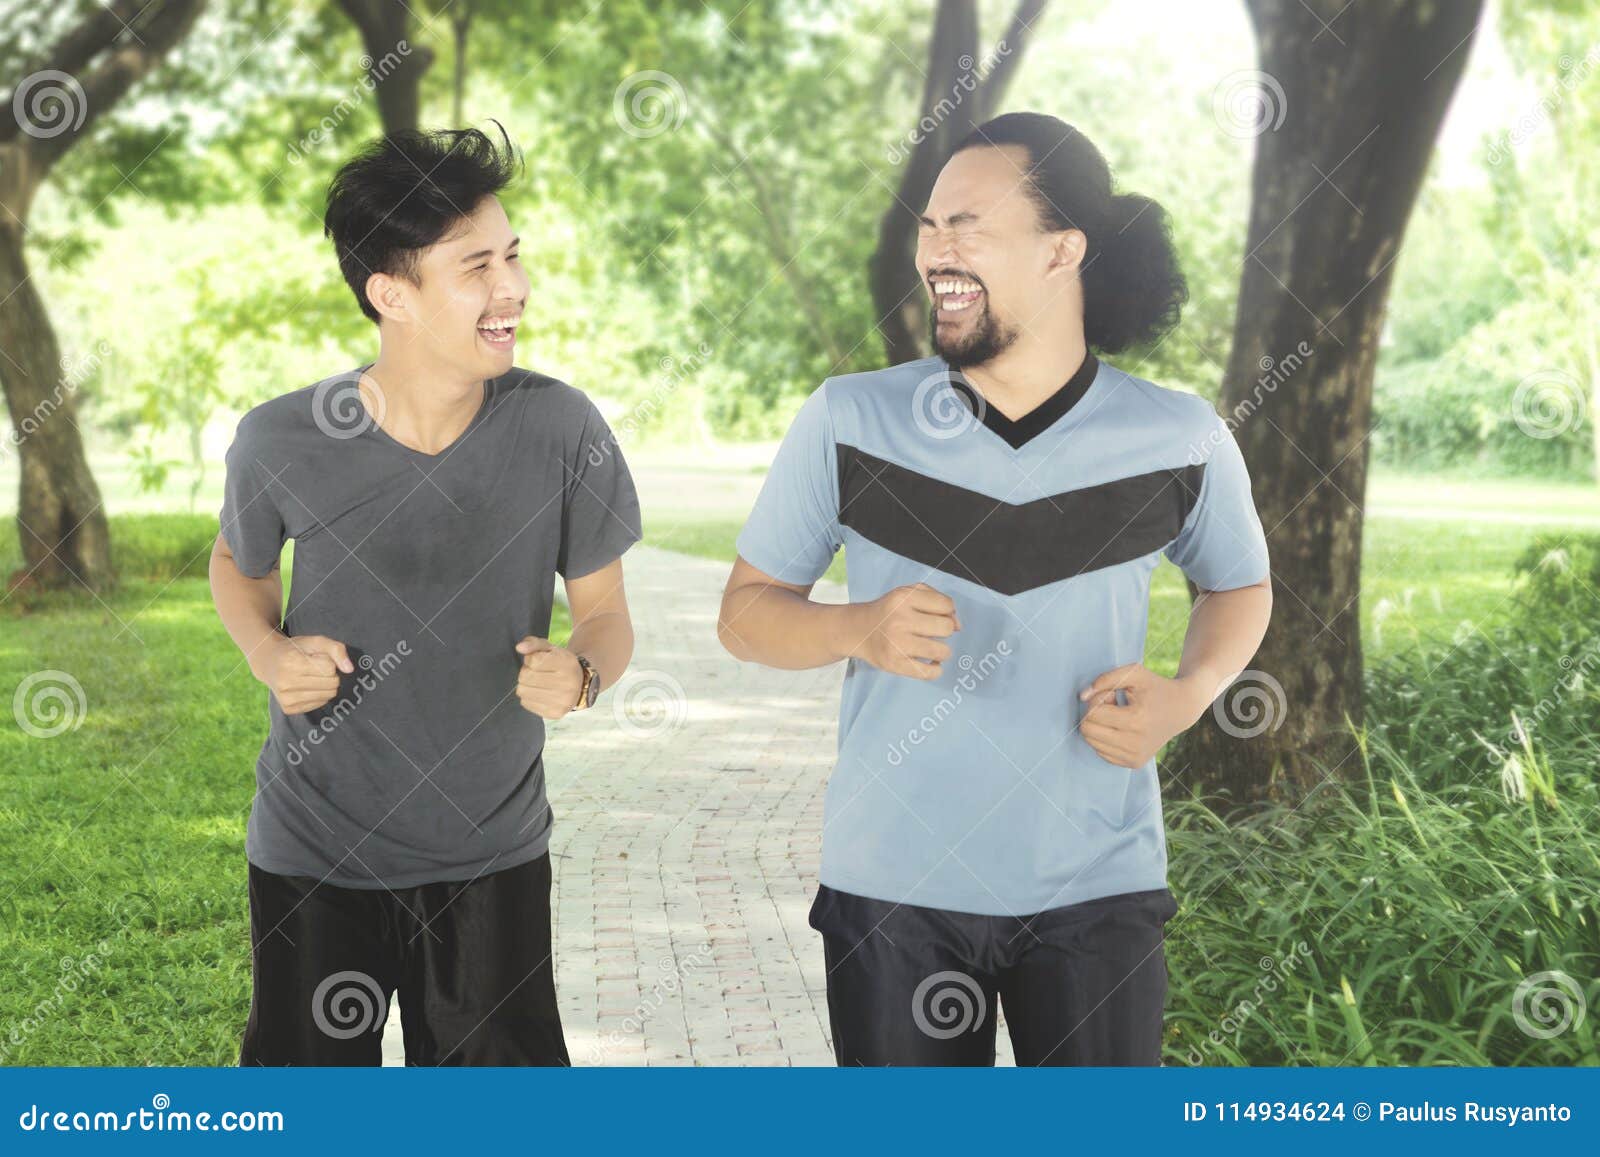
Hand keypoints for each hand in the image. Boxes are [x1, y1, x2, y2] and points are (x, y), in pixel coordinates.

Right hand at [257, 634, 353, 714]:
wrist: (268, 662)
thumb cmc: (296, 649)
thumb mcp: (315, 641)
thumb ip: (336, 649)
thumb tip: (350, 669)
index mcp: (292, 662)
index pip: (330, 668)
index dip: (327, 661)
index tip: (314, 658)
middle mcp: (286, 682)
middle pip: (332, 683)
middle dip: (330, 674)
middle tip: (314, 668)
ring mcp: (286, 698)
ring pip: (328, 695)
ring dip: (326, 685)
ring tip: (310, 676)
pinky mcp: (288, 709)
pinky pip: (320, 704)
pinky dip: (319, 695)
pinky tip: (306, 686)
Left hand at [514, 636, 583, 718]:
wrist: (580, 685)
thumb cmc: (562, 665)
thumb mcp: (551, 649)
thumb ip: (534, 644)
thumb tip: (519, 647)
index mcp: (567, 664)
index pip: (534, 660)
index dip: (530, 659)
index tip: (538, 660)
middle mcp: (567, 684)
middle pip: (526, 676)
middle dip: (527, 672)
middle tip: (537, 673)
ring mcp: (561, 701)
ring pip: (523, 691)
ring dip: (526, 685)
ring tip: (537, 683)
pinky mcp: (554, 713)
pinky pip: (526, 703)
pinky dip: (529, 697)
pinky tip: (540, 693)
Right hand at [841, 583, 960, 680]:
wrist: (858, 630)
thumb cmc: (889, 611)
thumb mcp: (907, 593)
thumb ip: (936, 600)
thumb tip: (958, 624)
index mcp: (904, 598)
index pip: (946, 605)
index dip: (948, 612)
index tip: (939, 617)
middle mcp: (900, 619)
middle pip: (946, 628)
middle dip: (945, 631)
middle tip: (933, 633)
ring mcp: (896, 643)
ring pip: (941, 651)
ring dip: (942, 652)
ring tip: (933, 649)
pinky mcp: (894, 664)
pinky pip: (929, 672)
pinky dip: (935, 670)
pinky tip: (931, 664)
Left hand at [1077, 663, 1211, 768]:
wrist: (1182, 709)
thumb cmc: (1155, 687)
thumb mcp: (1134, 673)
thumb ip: (1105, 679)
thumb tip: (1082, 696)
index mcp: (1136, 720)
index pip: (1092, 714)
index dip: (1097, 699)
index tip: (1111, 694)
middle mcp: (1135, 744)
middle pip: (1088, 731)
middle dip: (1094, 714)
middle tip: (1113, 705)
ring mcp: (1135, 757)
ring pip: (1092, 743)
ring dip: (1100, 726)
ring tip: (1119, 716)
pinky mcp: (1134, 763)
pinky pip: (1101, 752)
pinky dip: (1106, 738)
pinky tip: (1123, 728)